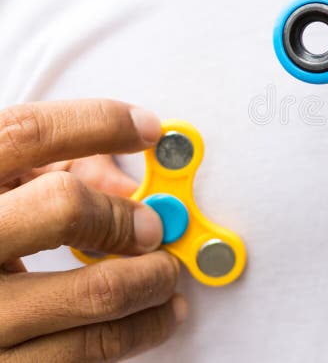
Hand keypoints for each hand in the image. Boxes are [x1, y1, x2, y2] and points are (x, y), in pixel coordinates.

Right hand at [0, 100, 187, 361]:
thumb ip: (52, 167)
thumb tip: (130, 183)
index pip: (27, 134)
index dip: (99, 122)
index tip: (146, 129)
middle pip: (64, 206)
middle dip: (128, 215)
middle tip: (156, 230)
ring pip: (94, 293)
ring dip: (152, 282)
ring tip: (166, 278)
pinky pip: (85, 353)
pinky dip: (136, 332)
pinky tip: (149, 319)